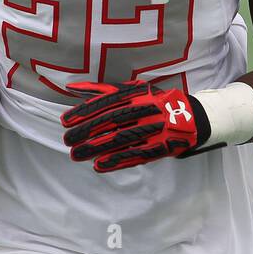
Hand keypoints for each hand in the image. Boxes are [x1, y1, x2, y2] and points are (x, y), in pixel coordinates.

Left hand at [60, 80, 202, 172]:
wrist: (187, 117)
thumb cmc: (151, 102)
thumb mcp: (130, 90)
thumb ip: (100, 90)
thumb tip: (71, 87)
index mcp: (135, 95)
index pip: (105, 103)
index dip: (84, 112)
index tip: (65, 121)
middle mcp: (143, 110)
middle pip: (110, 122)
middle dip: (86, 132)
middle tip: (68, 141)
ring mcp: (152, 130)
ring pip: (119, 140)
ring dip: (95, 149)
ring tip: (76, 155)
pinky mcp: (158, 147)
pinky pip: (134, 155)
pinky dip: (116, 161)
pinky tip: (99, 166)